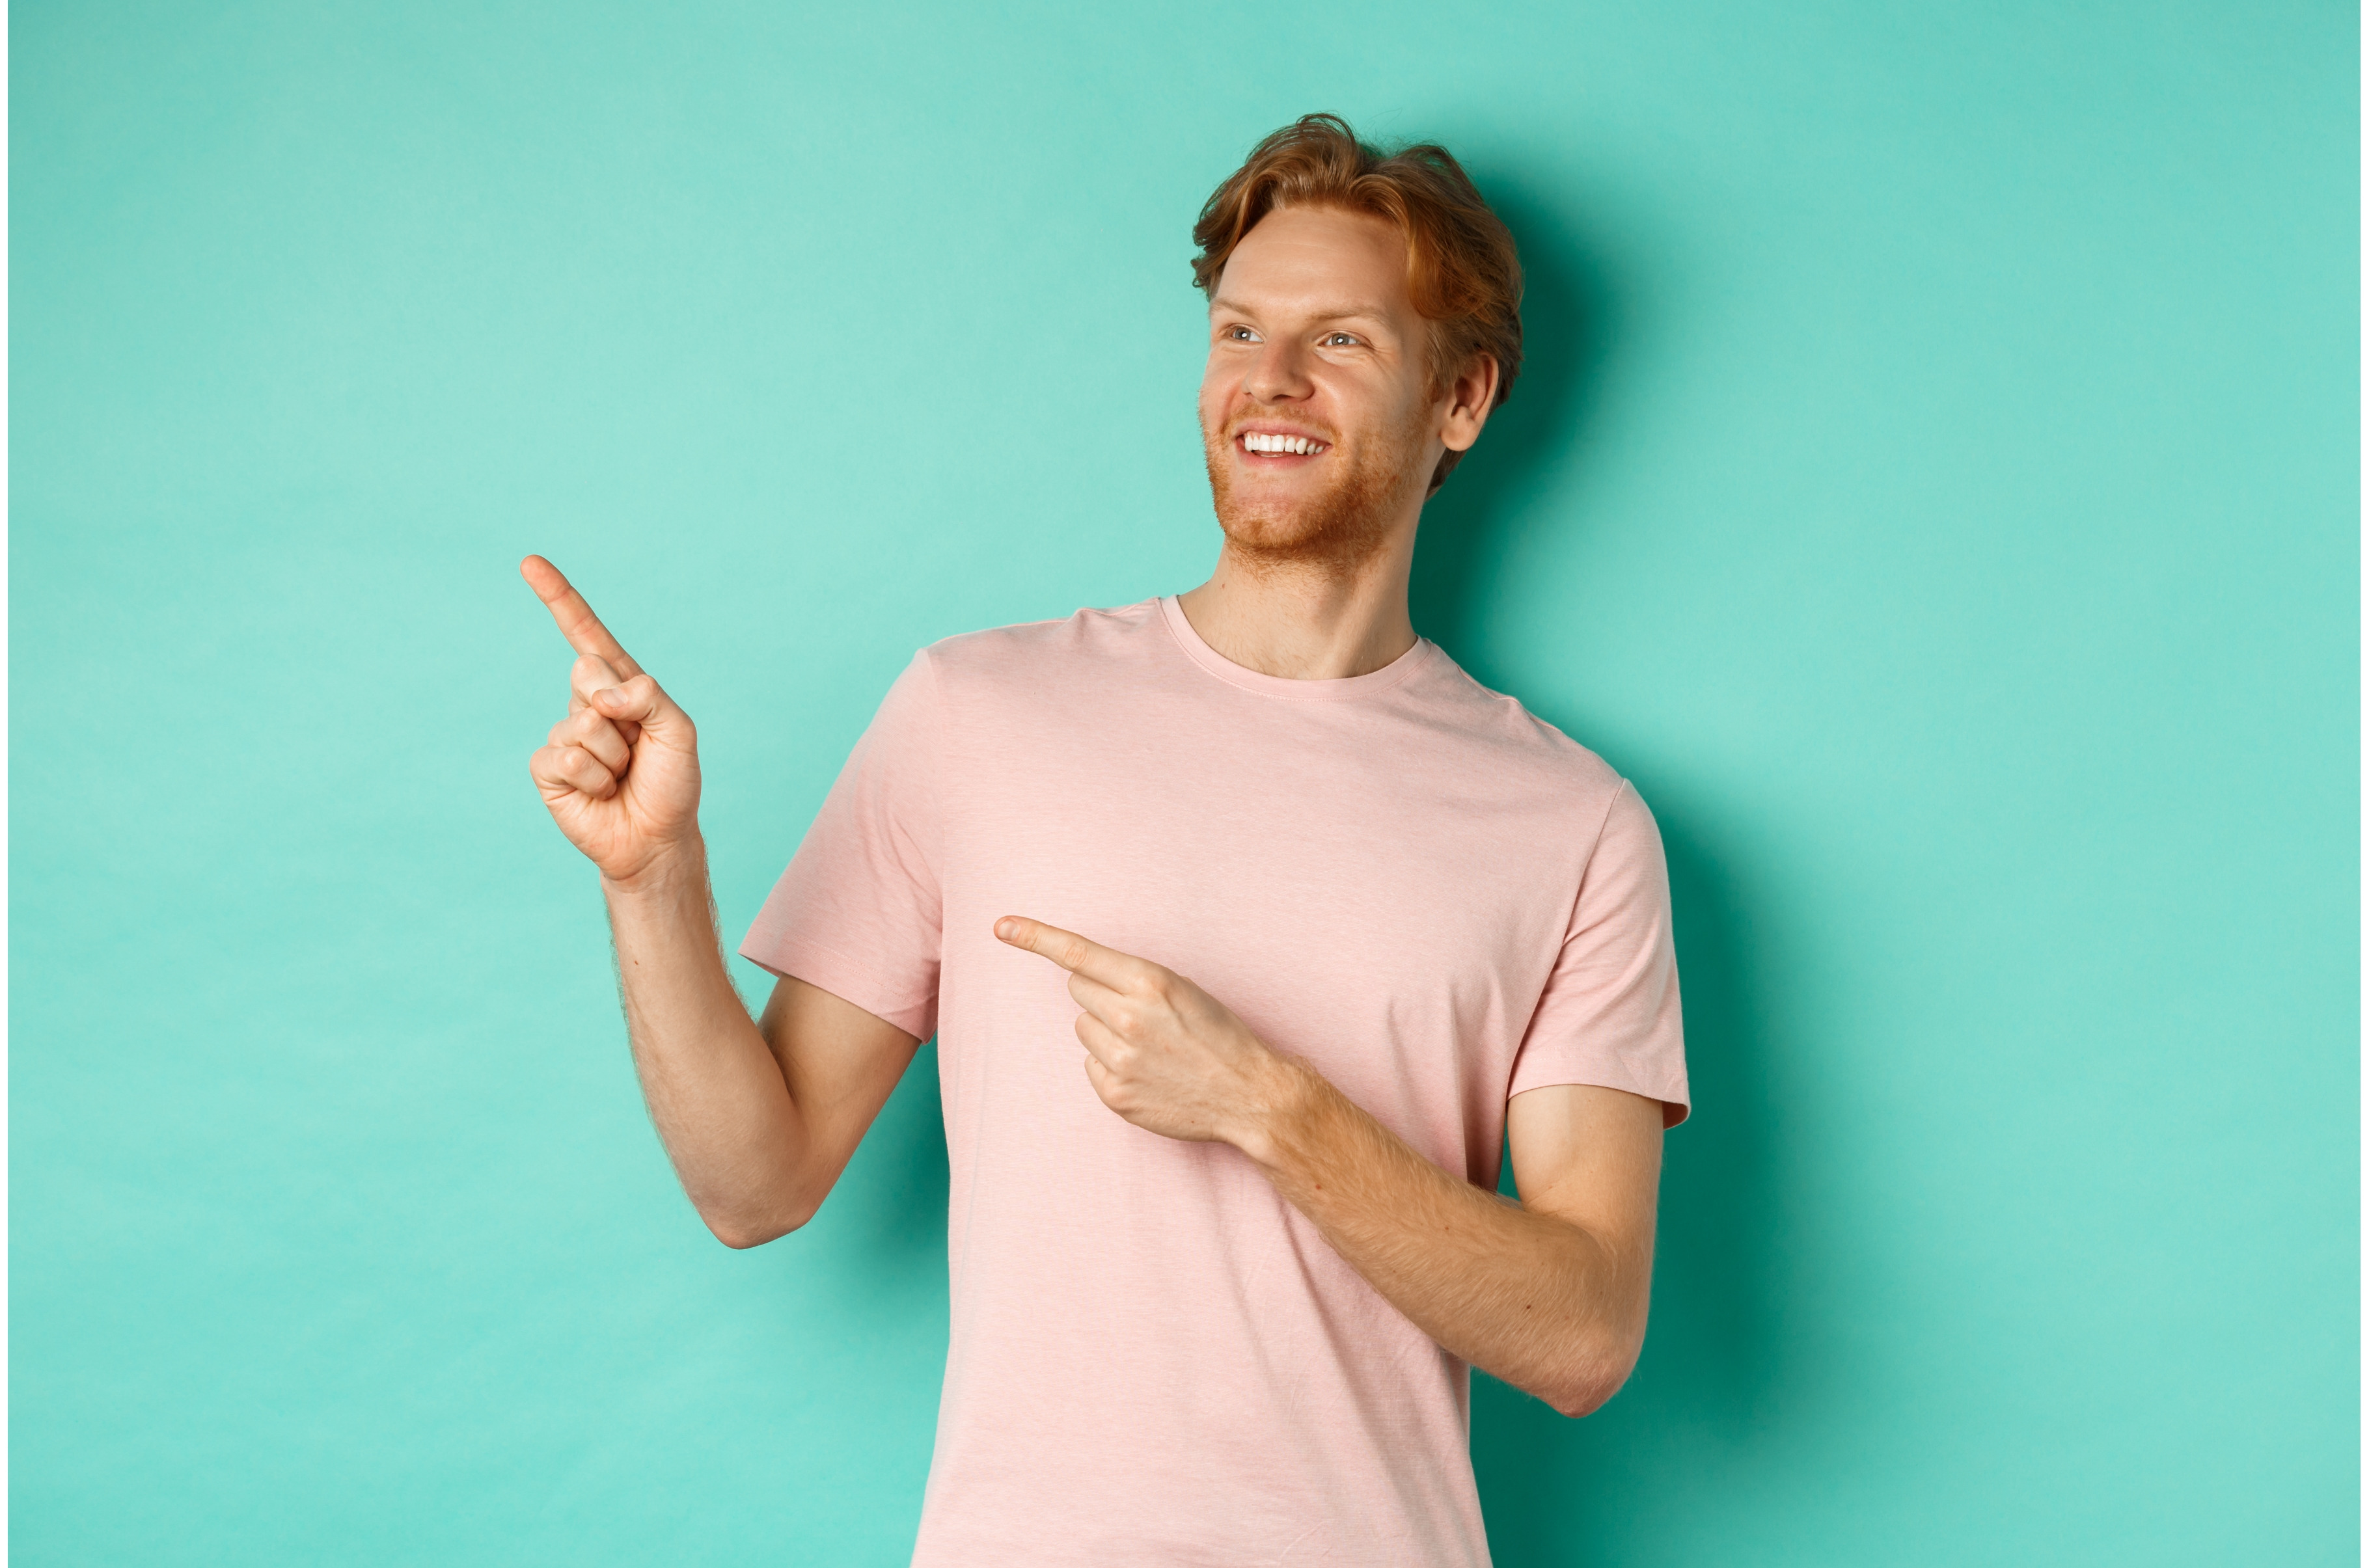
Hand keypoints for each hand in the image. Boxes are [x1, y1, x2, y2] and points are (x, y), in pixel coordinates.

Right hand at [522, 555, 701, 885]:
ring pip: (583, 724)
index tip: (530, 562)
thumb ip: (648, 698)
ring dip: (613, 756)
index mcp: (620, 685)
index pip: (586, 635)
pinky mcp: (547, 769)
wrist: (656, 839)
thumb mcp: (678, 732)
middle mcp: (587, 703)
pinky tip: (600, 793)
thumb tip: (601, 691)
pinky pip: (565, 757)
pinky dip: (593, 778)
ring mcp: (565, 734)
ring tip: (622, 776)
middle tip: (637, 749)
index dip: (559, 598)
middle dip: (621, 713)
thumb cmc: (671, 783)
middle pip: (588, 673)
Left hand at [994, 916, 1301, 1146]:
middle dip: (1100, 994)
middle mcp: (1129, 1018)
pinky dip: (1111, 1064)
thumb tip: (1079, 975)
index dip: (1035, 937)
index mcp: (1149, 982)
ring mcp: (1119, 1059)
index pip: (1077, 953)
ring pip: (1082, 1026)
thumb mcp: (1184, 989)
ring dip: (1106, 1030)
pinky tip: (1146, 1072)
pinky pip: (1090, 1063)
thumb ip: (1133, 979)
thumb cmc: (1219, 1035)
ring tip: (1149, 1045)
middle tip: (1140, 1011)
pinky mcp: (1114, 1094)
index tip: (1001, 926)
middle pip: (1077, 989)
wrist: (1248, 1094)